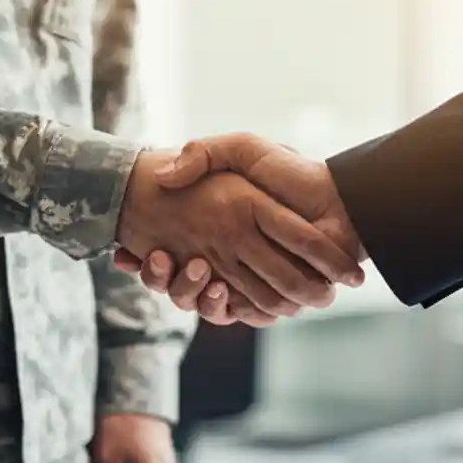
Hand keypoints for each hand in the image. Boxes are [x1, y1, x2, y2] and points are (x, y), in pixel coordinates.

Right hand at [117, 150, 363, 315]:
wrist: (340, 205)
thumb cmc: (291, 171)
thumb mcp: (242, 148)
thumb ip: (202, 153)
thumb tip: (164, 173)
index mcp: (215, 226)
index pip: (163, 250)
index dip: (141, 255)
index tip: (123, 251)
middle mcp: (224, 257)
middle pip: (173, 280)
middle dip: (156, 276)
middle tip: (153, 258)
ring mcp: (243, 279)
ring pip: (195, 300)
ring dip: (183, 291)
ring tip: (191, 269)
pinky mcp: (265, 299)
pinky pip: (232, 313)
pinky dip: (218, 306)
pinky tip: (215, 287)